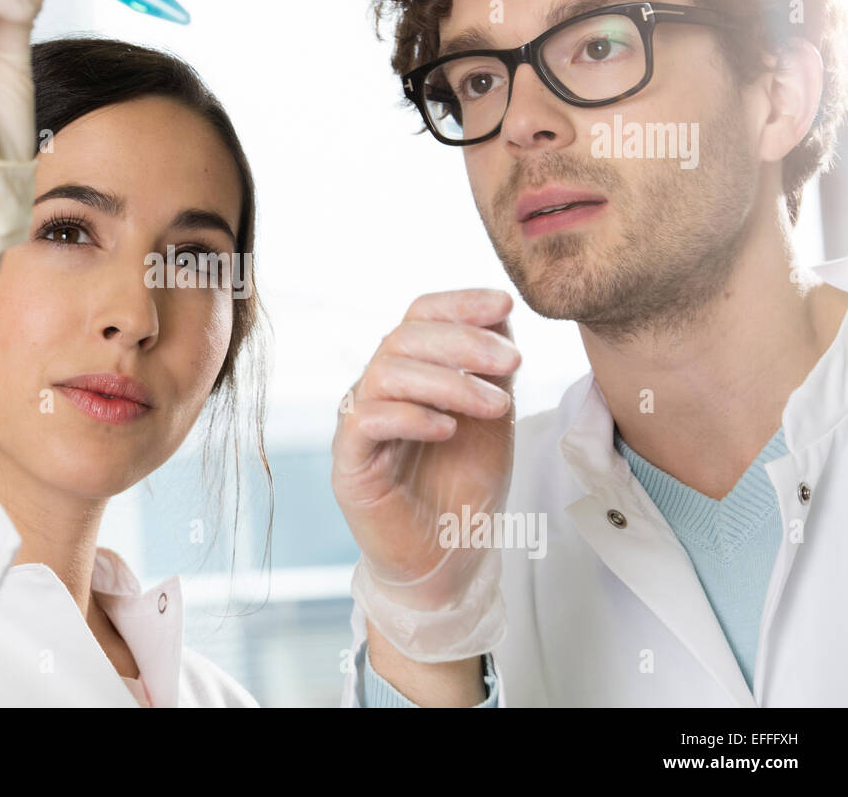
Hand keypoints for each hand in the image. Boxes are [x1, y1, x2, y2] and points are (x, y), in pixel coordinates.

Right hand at [332, 289, 519, 612]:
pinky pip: (367, 420)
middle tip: (512, 363)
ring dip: (448, 382)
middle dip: (463, 342)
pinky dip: (412, 417)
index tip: (505, 305)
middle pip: (403, 336)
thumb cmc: (464, 486)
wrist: (449, 557)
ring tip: (495, 407)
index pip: (419, 315)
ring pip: (386, 372)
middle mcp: (376, 388)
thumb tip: (502, 314)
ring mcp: (358, 422)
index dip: (458, 303)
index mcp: (410, 369)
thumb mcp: (492, 417)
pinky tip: (448, 430)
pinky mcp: (349, 462)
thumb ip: (491, 369)